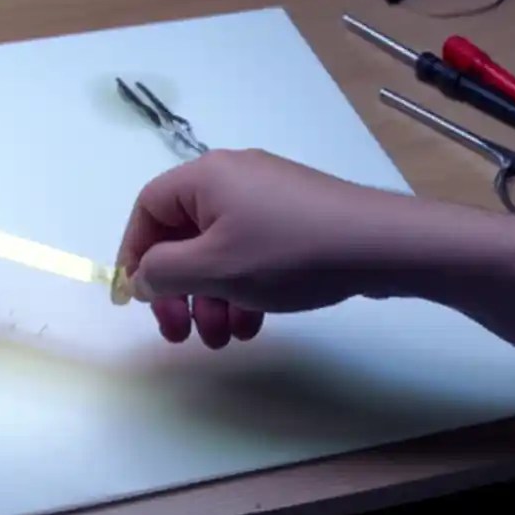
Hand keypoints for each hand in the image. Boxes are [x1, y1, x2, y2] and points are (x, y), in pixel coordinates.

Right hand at [116, 149, 424, 347]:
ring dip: (211, 300)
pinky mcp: (294, 220)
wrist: (380, 247)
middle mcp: (231, 179)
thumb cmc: (288, 253)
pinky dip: (242, 289)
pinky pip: (249, 254)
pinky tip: (253, 324)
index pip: (147, 210)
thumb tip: (142, 277)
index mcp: (204, 177)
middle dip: (178, 291)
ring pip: (216, 253)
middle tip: (180, 333)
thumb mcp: (214, 268)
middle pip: (181, 237)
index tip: (137, 300)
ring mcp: (266, 199)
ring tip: (223, 337)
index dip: (134, 255)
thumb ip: (163, 273)